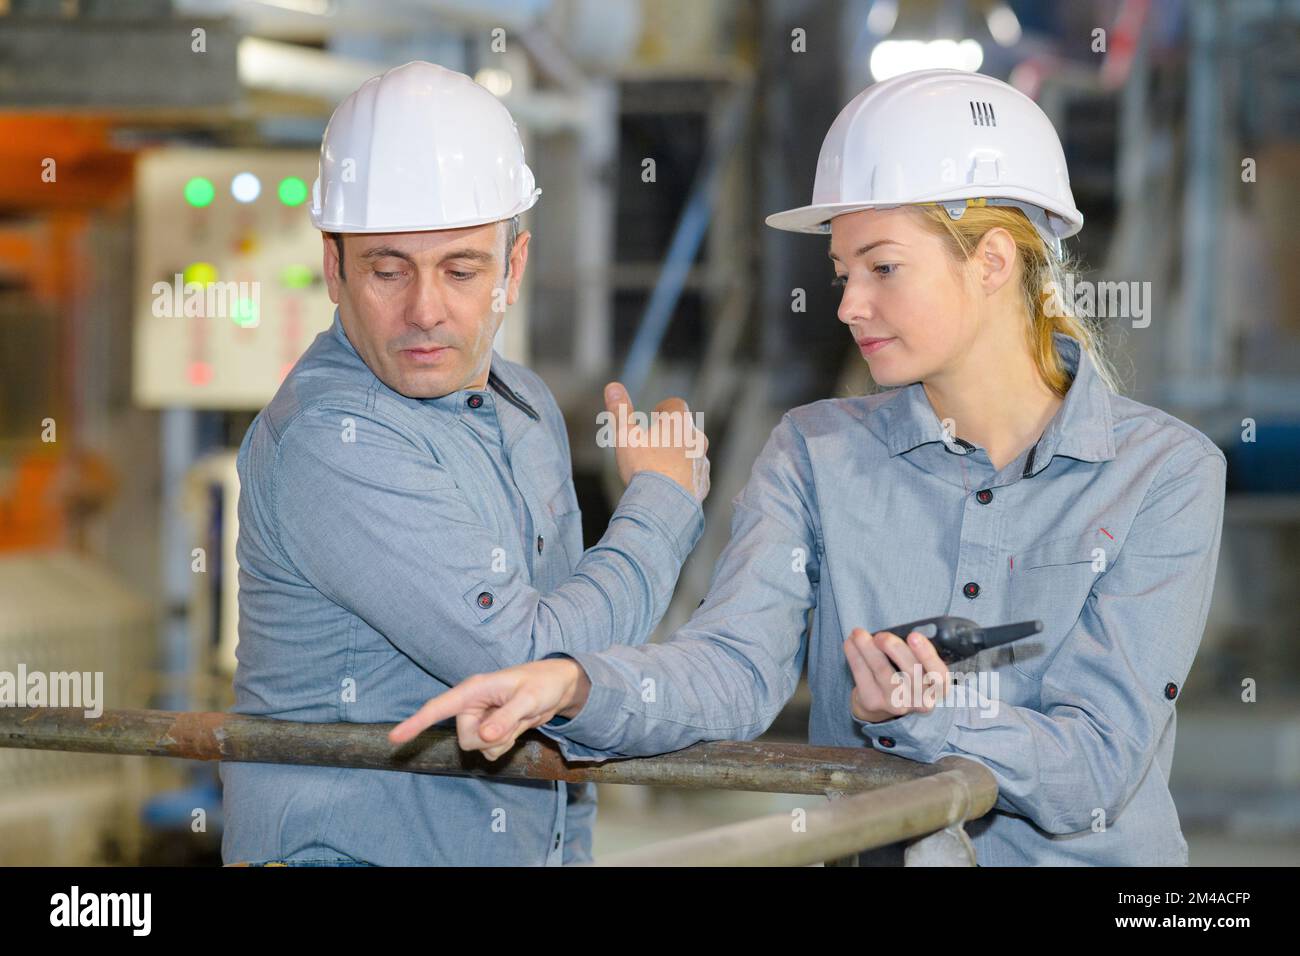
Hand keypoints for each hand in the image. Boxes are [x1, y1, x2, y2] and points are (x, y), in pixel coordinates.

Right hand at [388, 658, 591, 760]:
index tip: (394, 738)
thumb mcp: (529, 700)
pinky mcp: (489, 729)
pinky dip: (503, 746)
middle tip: (513, 721)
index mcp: (473, 690)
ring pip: (476, 747)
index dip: (416, 723)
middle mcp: (471, 705)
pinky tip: (515, 728)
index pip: (438, 708)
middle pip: (464, 738)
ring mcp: (480, 718)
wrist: (557, 688)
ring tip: (517, 721)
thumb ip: (506, 718)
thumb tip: (485, 737)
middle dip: (488, 738)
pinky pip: (488, 750)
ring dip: (499, 742)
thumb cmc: (542, 684)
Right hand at [603, 381, 709, 502]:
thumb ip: (620, 411)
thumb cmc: (644, 468)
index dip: (665, 407)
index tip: (656, 414)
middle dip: (672, 432)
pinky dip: (684, 476)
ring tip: (660, 466)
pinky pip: (694, 474)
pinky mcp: (703, 483)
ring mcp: (702, 462)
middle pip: (686, 428)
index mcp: (679, 423)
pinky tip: (669, 486)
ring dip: (679, 454)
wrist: (664, 506)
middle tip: (655, 441)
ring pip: (692, 452)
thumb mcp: (625, 436)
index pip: (676, 405)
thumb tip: (612, 386)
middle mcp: (697, 439)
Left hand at [843, 628, 949, 723]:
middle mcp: (921, 700)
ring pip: (883, 672)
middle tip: (882, 636)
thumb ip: (916, 650)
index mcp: (938, 688)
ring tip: (859, 633)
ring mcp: (897, 704)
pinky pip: (862, 675)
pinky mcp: (874, 702)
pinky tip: (850, 643)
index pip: (939, 675)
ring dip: (868, 649)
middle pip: (911, 673)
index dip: (927, 655)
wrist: (883, 701)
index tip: (914, 636)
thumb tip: (900, 630)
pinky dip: (855, 655)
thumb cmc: (906, 673)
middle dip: (895, 649)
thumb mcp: (919, 664)